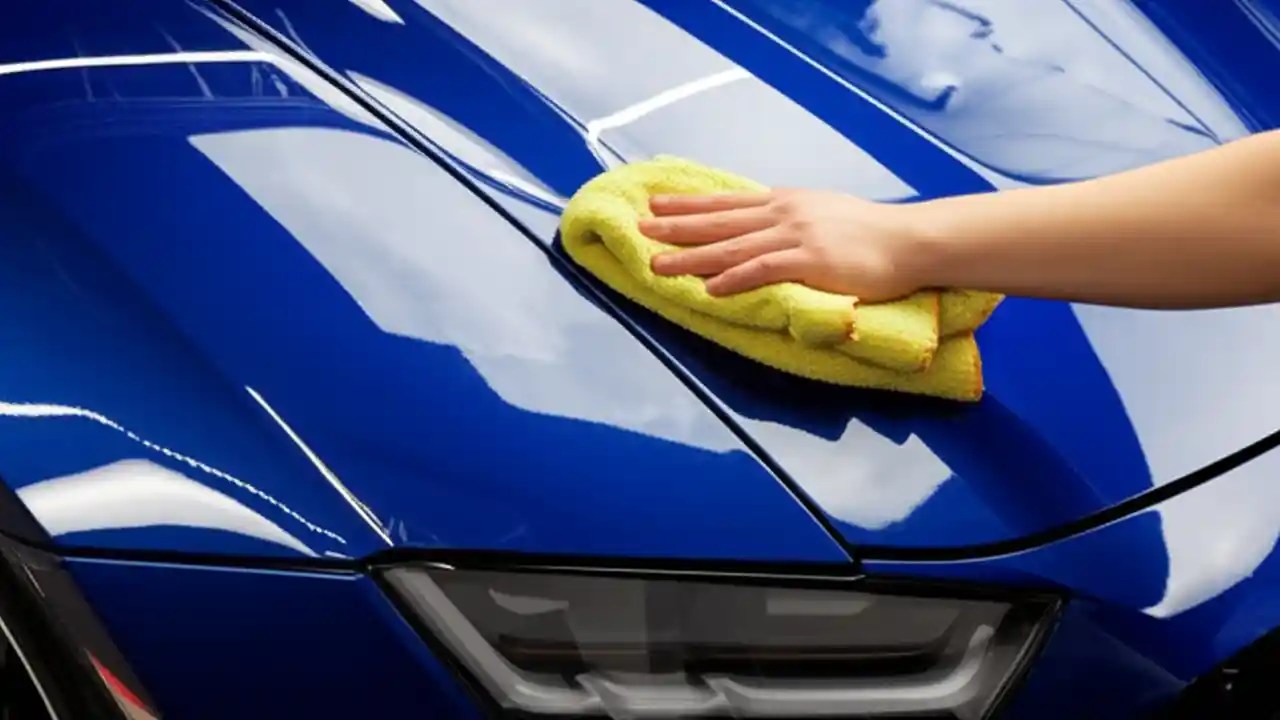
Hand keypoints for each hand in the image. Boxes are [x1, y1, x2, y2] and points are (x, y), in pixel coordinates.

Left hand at [640, 189, 929, 300]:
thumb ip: (789, 220)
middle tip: (640, 229)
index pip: (726, 202)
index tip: (656, 205)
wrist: (909, 241)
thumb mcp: (821, 213)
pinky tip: (710, 287)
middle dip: (677, 226)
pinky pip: (764, 269)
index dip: (689, 205)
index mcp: (785, 202)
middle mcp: (784, 214)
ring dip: (693, 257)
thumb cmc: (869, 233)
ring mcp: (796, 236)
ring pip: (733, 246)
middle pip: (720, 221)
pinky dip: (734, 279)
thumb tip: (761, 226)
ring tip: (659, 264)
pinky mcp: (811, 262)